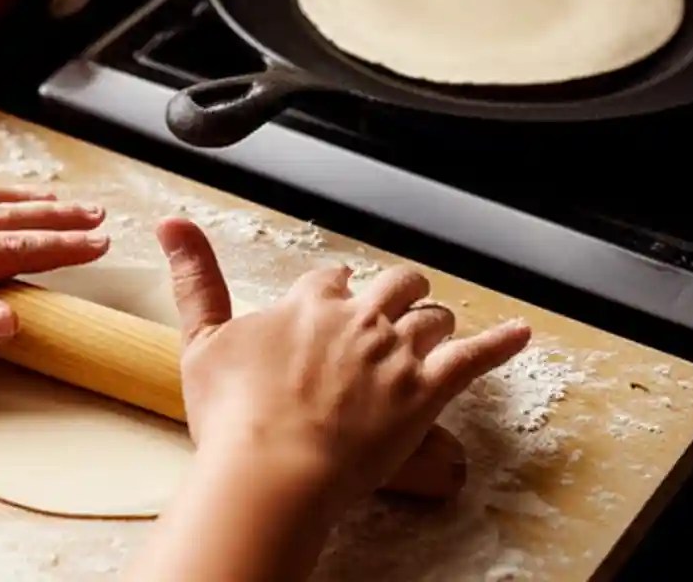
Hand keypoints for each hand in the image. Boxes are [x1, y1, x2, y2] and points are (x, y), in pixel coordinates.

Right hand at [157, 217, 529, 508]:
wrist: (271, 468)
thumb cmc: (234, 415)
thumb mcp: (201, 339)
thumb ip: (194, 277)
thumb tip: (172, 224)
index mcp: (308, 303)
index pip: (330, 277)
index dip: (332, 290)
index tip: (329, 303)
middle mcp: (358, 318)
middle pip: (392, 285)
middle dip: (393, 295)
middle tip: (389, 312)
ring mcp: (397, 353)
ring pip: (432, 316)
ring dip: (432, 322)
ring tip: (432, 332)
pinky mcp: (427, 391)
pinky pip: (477, 356)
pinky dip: (502, 343)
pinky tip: (520, 333)